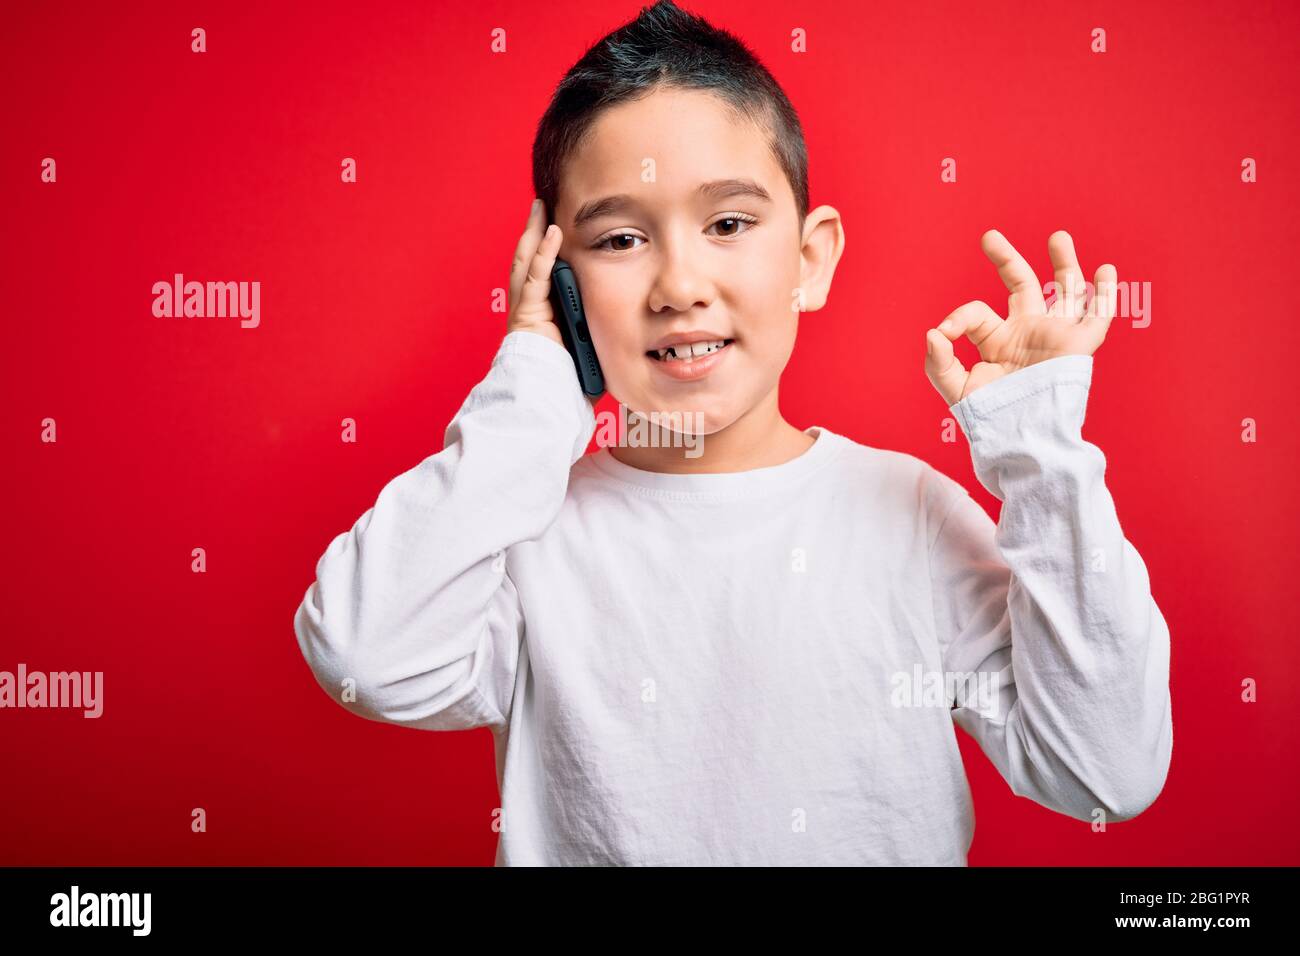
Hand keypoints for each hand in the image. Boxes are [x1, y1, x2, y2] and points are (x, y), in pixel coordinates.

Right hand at [507, 199, 598, 408]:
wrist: (545, 405)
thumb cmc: (567, 387)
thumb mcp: (589, 351)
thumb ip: (599, 335)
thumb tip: (628, 332)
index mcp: (542, 317)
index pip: (544, 275)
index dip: (548, 250)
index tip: (559, 227)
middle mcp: (529, 310)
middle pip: (530, 261)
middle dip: (535, 232)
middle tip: (541, 205)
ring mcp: (525, 311)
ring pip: (527, 263)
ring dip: (535, 233)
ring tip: (540, 206)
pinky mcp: (527, 315)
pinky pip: (536, 278)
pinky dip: (544, 254)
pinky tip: (552, 232)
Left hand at [924, 229, 1117, 405]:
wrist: (1021, 437)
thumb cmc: (989, 418)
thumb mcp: (955, 389)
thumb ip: (938, 362)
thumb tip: (934, 332)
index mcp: (997, 341)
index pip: (976, 313)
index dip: (958, 317)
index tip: (944, 332)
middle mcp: (1027, 333)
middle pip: (1022, 286)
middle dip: (1006, 260)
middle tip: (989, 236)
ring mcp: (1054, 336)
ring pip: (1064, 291)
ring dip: (1064, 263)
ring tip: (1058, 236)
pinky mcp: (1078, 346)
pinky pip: (1098, 315)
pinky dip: (1104, 293)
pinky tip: (1105, 270)